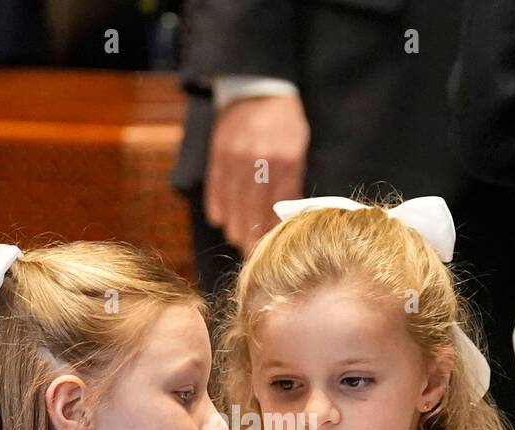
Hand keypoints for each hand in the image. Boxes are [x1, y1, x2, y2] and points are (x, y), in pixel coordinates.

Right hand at [204, 94, 308, 254]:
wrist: (258, 90)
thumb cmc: (284, 122)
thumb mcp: (298, 147)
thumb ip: (293, 179)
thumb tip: (287, 215)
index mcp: (285, 159)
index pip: (277, 204)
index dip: (271, 227)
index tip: (269, 247)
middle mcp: (259, 158)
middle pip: (253, 205)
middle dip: (251, 232)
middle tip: (250, 253)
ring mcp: (236, 154)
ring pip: (233, 198)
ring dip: (233, 223)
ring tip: (236, 241)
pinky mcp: (219, 151)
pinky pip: (216, 183)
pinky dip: (217, 203)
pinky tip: (219, 220)